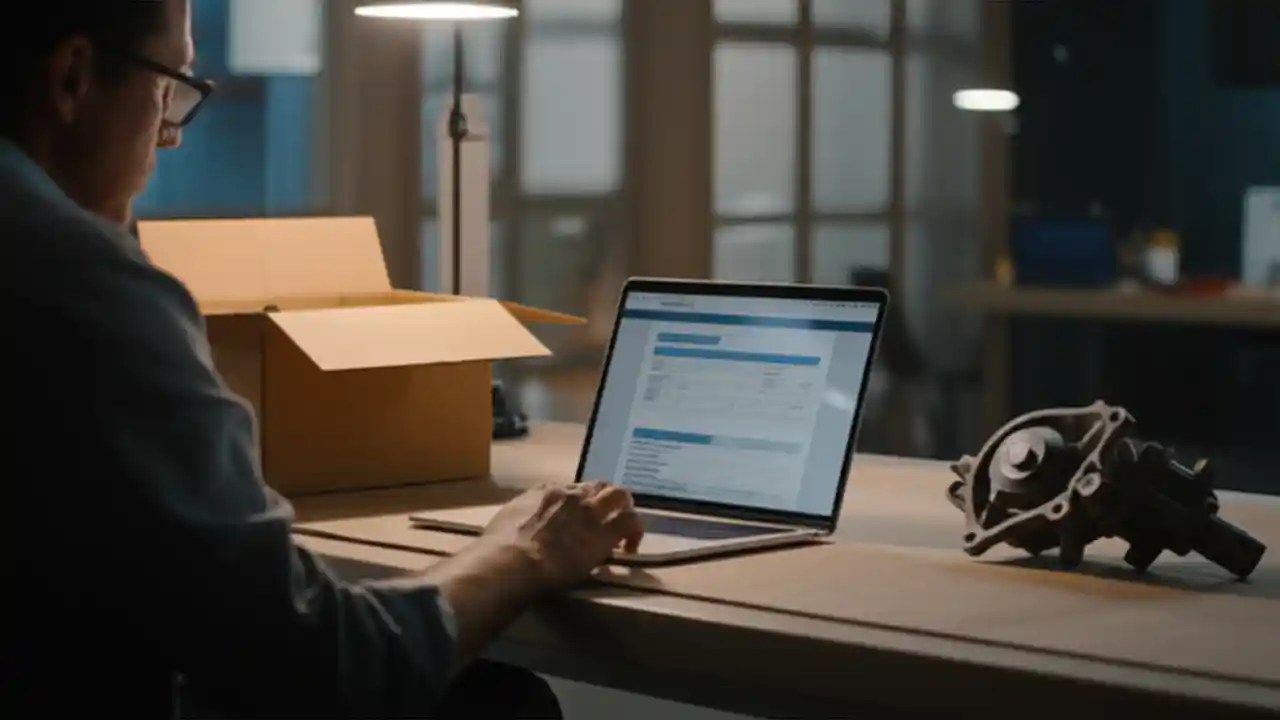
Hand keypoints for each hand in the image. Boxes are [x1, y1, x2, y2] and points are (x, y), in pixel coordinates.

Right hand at [482, 482, 643, 589]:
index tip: (579, 518)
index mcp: (546, 490)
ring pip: (619, 496)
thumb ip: (523, 514)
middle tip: (608, 519)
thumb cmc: (499, 546)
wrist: (512, 559)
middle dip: (606, 500)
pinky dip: (634, 532)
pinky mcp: (605, 532)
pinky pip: (630, 523)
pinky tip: (629, 548)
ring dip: (624, 510)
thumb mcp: (508, 517)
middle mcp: (572, 494)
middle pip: (599, 486)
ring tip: (625, 529)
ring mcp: (590, 511)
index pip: (572, 488)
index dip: (580, 502)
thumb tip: (524, 522)